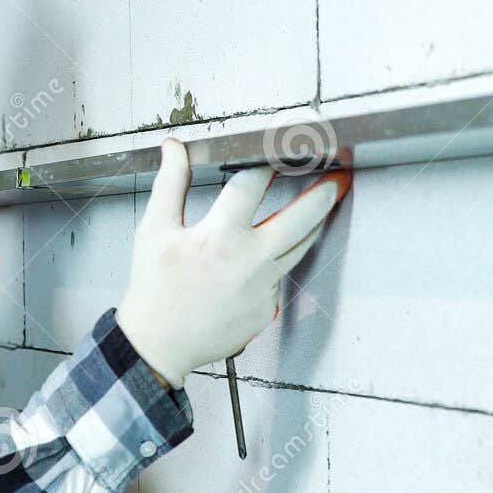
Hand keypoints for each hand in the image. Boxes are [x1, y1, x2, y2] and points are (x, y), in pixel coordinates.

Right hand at [115, 138, 349, 388]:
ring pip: (301, 248)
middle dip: (324, 193)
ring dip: (314, 223)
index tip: (282, 147)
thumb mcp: (154, 230)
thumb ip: (170, 185)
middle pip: (301, 218)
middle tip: (338, 175)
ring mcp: (263, 289)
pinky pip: (280, 278)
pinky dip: (279, 261)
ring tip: (325, 203)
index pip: (254, 184)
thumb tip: (174, 149)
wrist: (158, 345)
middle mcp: (249, 261)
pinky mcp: (267, 310)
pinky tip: (274, 250)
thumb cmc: (154, 288)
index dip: (269, 160)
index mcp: (220, 236)